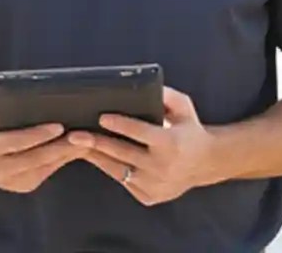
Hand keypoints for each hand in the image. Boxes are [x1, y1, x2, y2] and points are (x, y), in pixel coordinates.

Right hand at [0, 117, 88, 193]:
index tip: (59, 126)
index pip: (16, 141)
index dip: (39, 135)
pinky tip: (76, 149)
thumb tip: (45, 105)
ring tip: (86, 141)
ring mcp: (11, 182)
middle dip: (61, 147)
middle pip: (35, 159)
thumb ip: (13, 116)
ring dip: (67, 154)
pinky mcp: (24, 186)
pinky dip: (62, 159)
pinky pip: (47, 171)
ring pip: (45, 167)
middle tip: (82, 135)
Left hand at [68, 87, 220, 205]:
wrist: (206, 164)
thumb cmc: (189, 130)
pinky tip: (95, 156)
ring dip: (96, 157)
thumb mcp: (184, 107)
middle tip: (75, 134)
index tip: (102, 117)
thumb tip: (145, 84)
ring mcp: (155, 185)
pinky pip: (123, 182)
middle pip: (123, 153)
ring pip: (118, 170)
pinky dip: (109, 168)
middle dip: (97, 142)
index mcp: (171, 143)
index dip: (120, 125)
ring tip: (76, 145)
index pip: (140, 133)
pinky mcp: (149, 196)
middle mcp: (162, 167)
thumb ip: (166, 95)